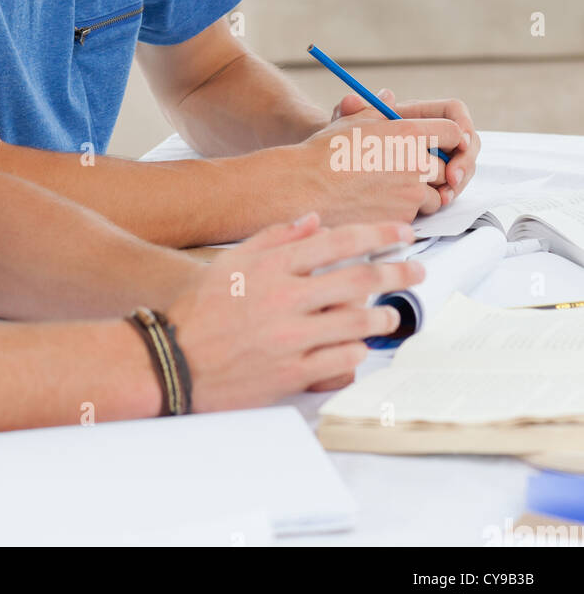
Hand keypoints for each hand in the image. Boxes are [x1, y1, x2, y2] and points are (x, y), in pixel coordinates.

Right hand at [171, 214, 425, 410]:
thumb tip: (314, 220)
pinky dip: (357, 353)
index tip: (404, 233)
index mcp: (273, 266)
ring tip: (391, 315)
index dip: (378, 234)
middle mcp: (285, 298)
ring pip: (356, 323)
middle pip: (357, 280)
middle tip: (417, 271)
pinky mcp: (291, 373)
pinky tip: (360, 348)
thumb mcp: (233, 261)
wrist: (175, 359)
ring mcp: (290, 338)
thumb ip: (275, 237)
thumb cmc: (203, 308)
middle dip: (396, 273)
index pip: (338, 242)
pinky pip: (340, 361)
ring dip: (382, 317)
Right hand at [282, 99, 466, 221]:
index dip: (451, 138)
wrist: (305, 186)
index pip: (454, 132)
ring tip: (391, 187)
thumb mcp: (354, 121)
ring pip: (435, 194)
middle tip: (410, 170)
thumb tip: (389, 96)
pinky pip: (416, 214)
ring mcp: (411, 192)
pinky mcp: (404, 216)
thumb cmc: (325, 151)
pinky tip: (380, 203)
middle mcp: (415, 162)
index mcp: (408, 132)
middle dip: (433, 170)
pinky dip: (405, 211)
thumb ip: (379, 109)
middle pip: (446, 167)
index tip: (443, 145)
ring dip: (421, 193)